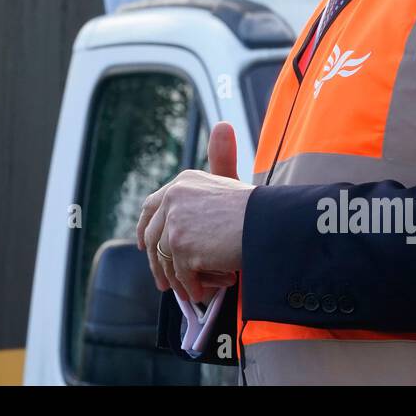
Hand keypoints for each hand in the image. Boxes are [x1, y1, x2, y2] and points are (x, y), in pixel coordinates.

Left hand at [136, 121, 253, 302]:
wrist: (272, 224)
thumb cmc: (258, 206)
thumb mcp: (233, 181)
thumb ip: (221, 160)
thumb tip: (223, 123)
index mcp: (183, 182)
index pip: (151, 207)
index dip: (145, 228)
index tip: (144, 245)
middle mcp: (173, 198)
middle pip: (154, 237)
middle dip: (157, 262)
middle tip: (163, 283)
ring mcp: (174, 222)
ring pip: (166, 260)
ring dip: (178, 279)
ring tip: (191, 291)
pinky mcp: (181, 245)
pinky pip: (181, 275)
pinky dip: (191, 287)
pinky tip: (203, 292)